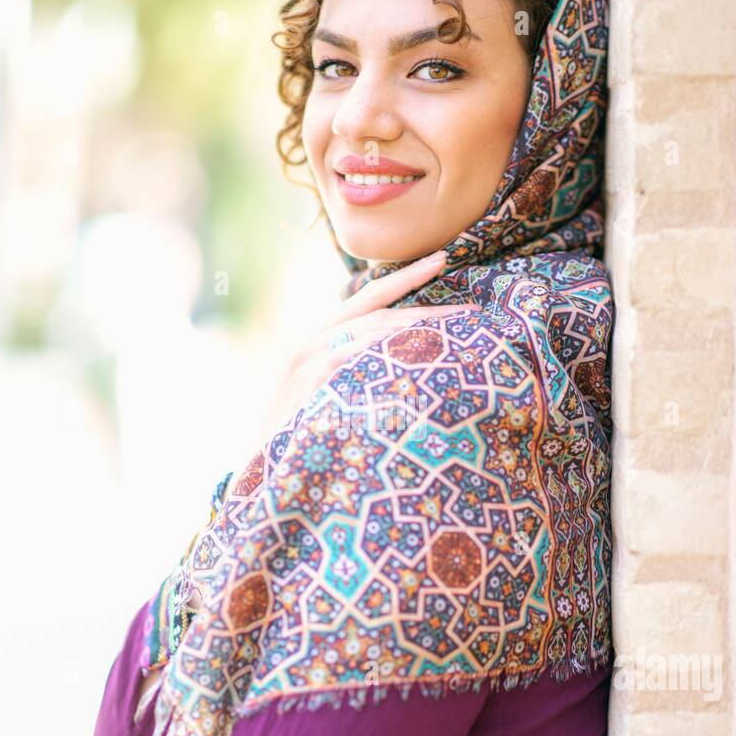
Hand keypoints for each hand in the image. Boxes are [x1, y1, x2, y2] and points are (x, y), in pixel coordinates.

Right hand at [255, 249, 466, 444]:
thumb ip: (360, 372)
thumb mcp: (332, 397)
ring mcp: (308, 359)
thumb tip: (411, 362)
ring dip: (417, 327)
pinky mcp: (309, 381)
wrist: (264, 475)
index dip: (406, 278)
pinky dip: (386, 349)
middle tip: (471, 311)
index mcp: (320, 338)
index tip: (443, 260)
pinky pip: (355, 356)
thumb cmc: (302, 439)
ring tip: (457, 332)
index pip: (367, 298)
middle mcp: (311, 340)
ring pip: (371, 329)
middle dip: (427, 307)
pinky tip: (418, 351)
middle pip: (378, 310)